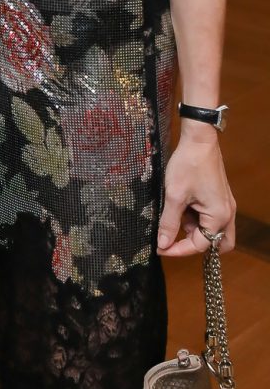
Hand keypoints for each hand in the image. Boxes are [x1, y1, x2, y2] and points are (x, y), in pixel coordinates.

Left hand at [157, 124, 235, 257]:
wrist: (199, 139)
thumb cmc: (188, 164)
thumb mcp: (174, 195)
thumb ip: (169, 222)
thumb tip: (163, 243)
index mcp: (219, 216)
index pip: (200, 245)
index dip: (178, 249)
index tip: (160, 248)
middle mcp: (227, 214)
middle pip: (216, 244)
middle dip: (195, 245)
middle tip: (173, 240)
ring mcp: (225, 205)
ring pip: (212, 230)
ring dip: (194, 230)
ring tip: (174, 215)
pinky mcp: (219, 197)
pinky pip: (210, 217)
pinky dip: (196, 218)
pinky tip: (180, 206)